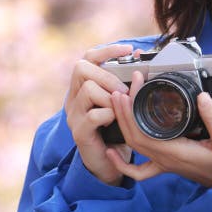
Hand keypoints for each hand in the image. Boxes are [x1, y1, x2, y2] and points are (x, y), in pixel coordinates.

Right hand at [64, 43, 133, 185]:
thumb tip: (137, 55)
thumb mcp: (118, 102)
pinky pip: (95, 115)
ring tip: (119, 108)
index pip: (87, 58)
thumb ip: (123, 82)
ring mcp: (74, 115)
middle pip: (82, 68)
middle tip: (123, 90)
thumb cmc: (114, 129)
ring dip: (110, 97)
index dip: (106, 50)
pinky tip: (114, 121)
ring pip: (88, 90)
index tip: (128, 49)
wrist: (105, 162)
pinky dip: (109, 115)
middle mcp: (73, 98)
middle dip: (107, 76)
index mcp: (82, 87)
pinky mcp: (80, 132)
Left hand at [105, 70, 211, 186]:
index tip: (128, 93)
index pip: (142, 133)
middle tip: (120, 91)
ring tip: (118, 104)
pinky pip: (141, 168)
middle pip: (133, 137)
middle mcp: (165, 159)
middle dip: (122, 112)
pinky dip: (124, 163)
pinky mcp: (168, 163)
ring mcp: (164, 163)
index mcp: (175, 152)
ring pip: (135, 147)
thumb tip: (202, 97)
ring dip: (122, 125)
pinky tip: (114, 153)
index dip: (130, 113)